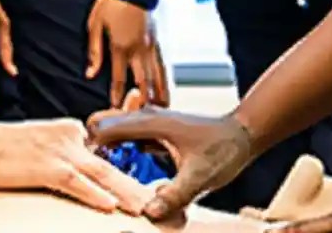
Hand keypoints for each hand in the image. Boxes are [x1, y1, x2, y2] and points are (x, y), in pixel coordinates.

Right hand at [0, 118, 149, 213]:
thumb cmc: (11, 148)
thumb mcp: (47, 142)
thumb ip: (69, 152)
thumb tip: (88, 174)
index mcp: (74, 132)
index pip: (108, 150)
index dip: (130, 166)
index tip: (151, 182)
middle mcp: (73, 139)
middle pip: (111, 166)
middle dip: (135, 185)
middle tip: (158, 200)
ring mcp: (61, 153)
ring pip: (100, 175)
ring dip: (124, 193)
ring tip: (143, 207)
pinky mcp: (48, 168)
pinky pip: (75, 183)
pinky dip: (94, 194)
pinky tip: (109, 205)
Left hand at [86, 0, 169, 107]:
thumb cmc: (111, 2)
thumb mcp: (95, 24)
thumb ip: (94, 52)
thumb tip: (89, 74)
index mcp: (121, 46)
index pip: (120, 79)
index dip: (117, 96)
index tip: (115, 110)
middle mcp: (139, 50)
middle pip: (144, 83)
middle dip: (144, 103)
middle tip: (144, 120)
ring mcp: (152, 46)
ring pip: (158, 77)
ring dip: (159, 95)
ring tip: (161, 112)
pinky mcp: (159, 41)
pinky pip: (163, 66)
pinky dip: (165, 81)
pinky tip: (166, 90)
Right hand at [87, 106, 252, 218]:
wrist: (243, 134)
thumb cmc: (224, 148)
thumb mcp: (199, 177)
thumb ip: (174, 195)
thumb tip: (150, 212)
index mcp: (149, 123)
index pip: (102, 128)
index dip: (90, 149)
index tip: (89, 170)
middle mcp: (146, 118)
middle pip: (102, 126)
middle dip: (94, 148)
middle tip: (96, 174)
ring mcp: (151, 124)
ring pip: (115, 132)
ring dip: (107, 150)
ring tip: (106, 176)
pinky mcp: (157, 132)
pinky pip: (129, 139)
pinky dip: (122, 152)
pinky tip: (126, 171)